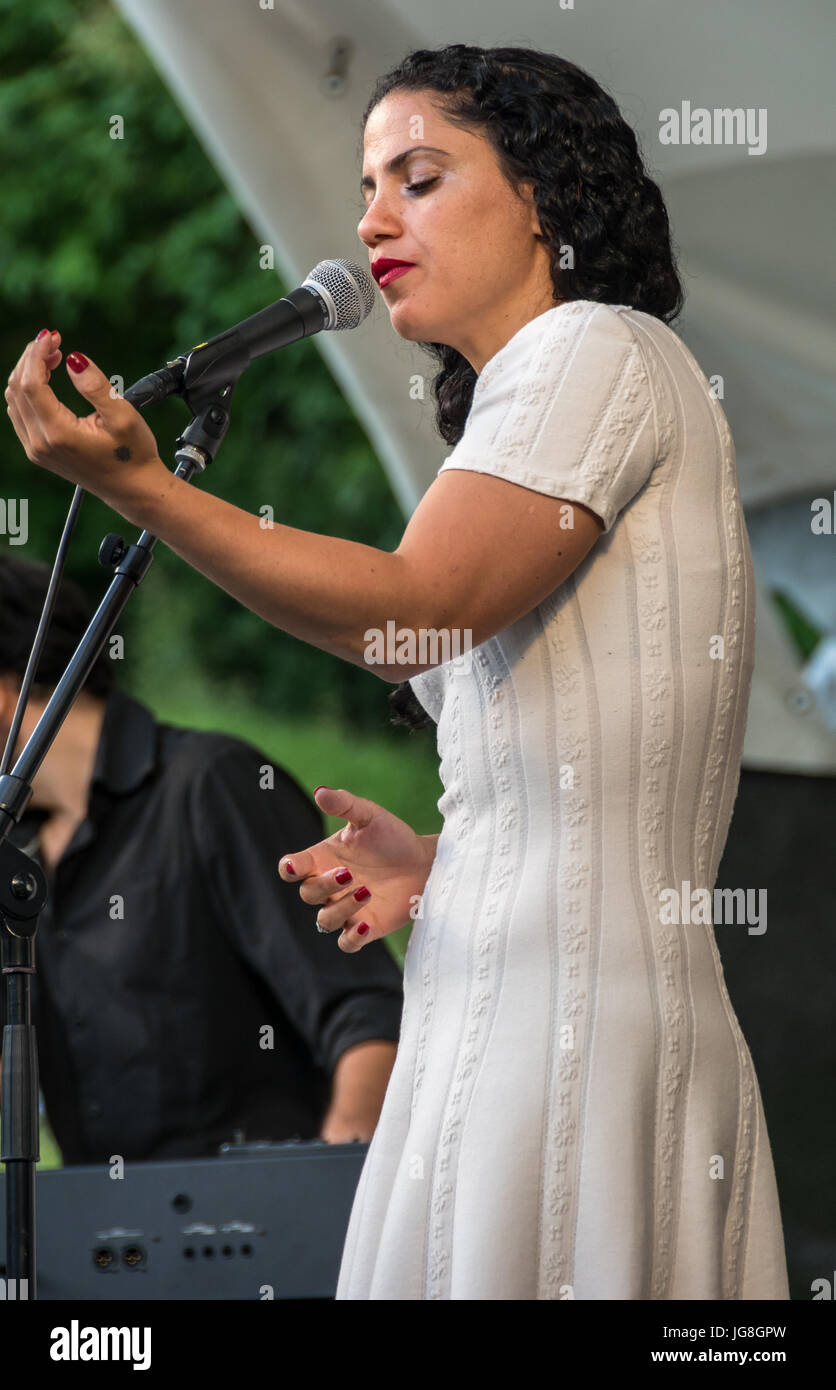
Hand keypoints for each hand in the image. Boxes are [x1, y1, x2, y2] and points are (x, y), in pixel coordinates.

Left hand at [5, 328, 167, 506]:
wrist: (133, 489)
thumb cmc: (133, 455)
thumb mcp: (122, 416)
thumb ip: (96, 386)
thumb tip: (73, 359)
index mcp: (59, 434)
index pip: (31, 383)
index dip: (38, 354)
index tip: (53, 336)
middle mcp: (40, 444)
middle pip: (18, 387)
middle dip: (32, 357)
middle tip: (54, 341)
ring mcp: (36, 449)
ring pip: (14, 399)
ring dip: (28, 372)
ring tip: (53, 357)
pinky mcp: (38, 450)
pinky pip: (19, 412)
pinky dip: (27, 389)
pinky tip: (45, 378)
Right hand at [279, 786, 436, 952]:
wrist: (425, 863)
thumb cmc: (393, 837)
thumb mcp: (369, 816)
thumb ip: (344, 804)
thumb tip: (320, 791)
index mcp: (323, 859)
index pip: (293, 868)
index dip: (288, 869)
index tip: (295, 867)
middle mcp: (330, 887)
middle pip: (308, 894)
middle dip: (324, 885)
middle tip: (349, 873)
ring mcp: (346, 909)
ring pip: (324, 920)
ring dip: (341, 908)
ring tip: (367, 890)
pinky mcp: (365, 928)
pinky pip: (346, 944)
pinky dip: (350, 939)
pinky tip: (364, 926)